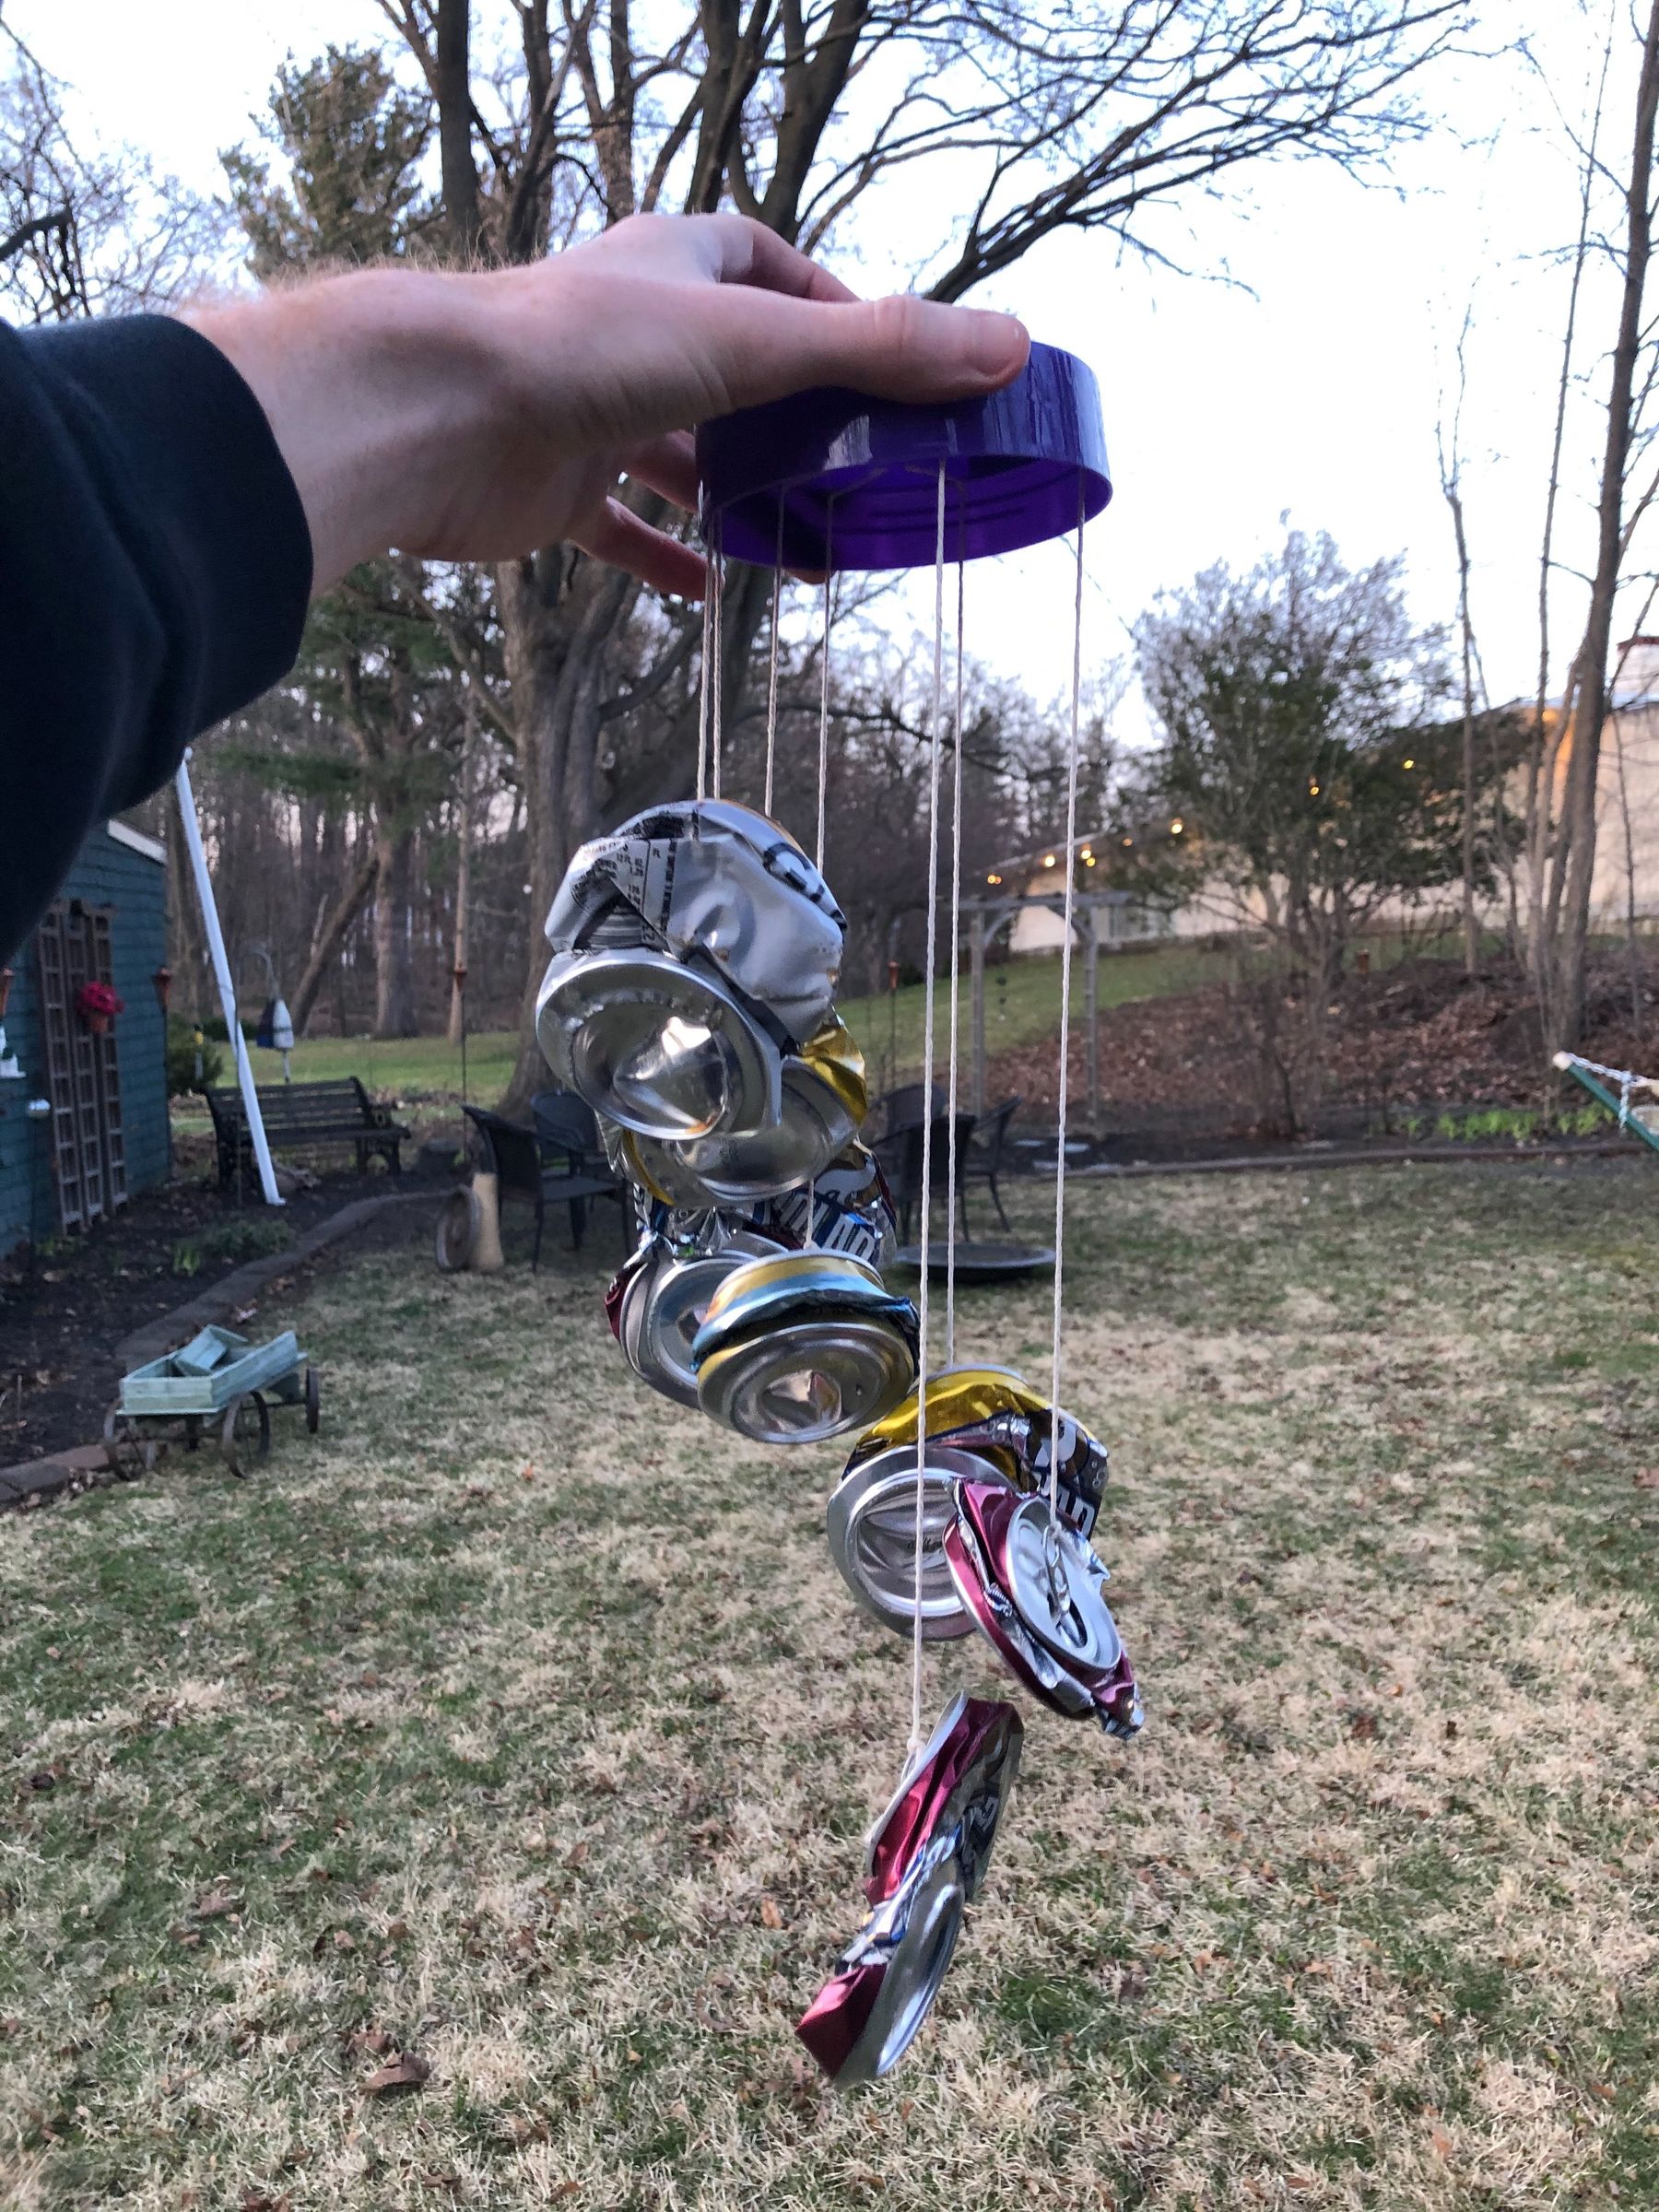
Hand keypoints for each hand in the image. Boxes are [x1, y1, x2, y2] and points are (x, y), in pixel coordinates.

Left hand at [188, 213, 1029, 596]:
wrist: (438, 414)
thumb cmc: (585, 351)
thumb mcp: (759, 344)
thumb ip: (881, 352)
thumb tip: (1008, 347)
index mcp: (676, 265)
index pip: (764, 261)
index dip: (822, 301)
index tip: (876, 360)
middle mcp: (633, 330)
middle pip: (732, 369)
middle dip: (795, 423)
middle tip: (862, 477)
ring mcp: (590, 411)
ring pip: (681, 456)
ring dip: (741, 500)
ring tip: (810, 554)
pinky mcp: (552, 486)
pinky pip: (619, 528)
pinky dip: (663, 557)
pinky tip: (705, 592)